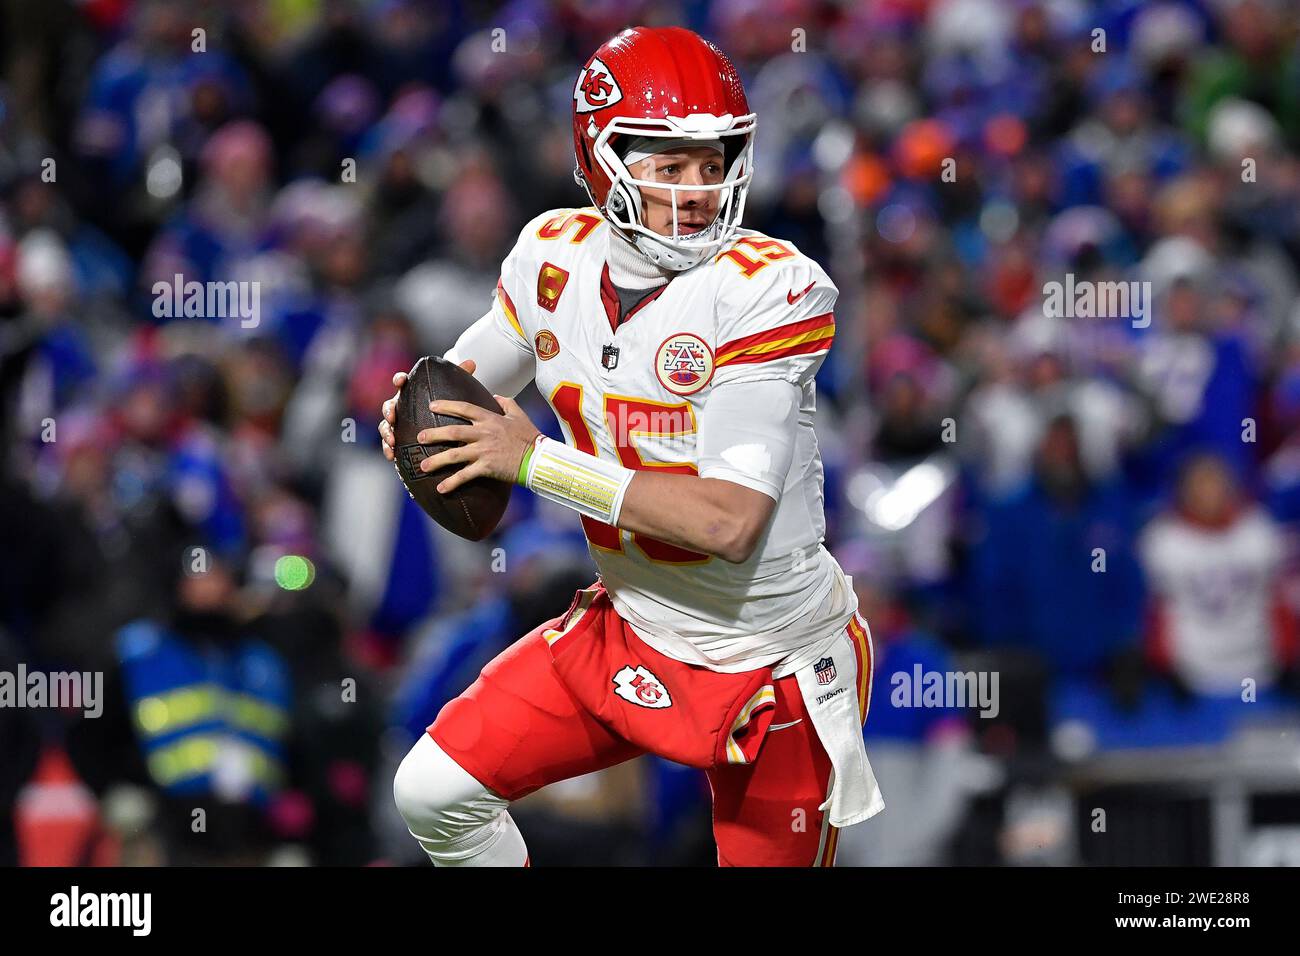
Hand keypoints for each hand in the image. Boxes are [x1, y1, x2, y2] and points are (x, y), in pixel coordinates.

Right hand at [378, 359, 476, 462]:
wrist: (437, 426)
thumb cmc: (442, 405)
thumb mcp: (450, 392)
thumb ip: (458, 376)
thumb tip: (471, 362)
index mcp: (410, 393)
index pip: (401, 382)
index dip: (399, 379)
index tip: (401, 380)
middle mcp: (400, 406)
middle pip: (388, 405)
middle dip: (388, 411)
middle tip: (392, 417)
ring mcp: (396, 424)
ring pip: (385, 426)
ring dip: (386, 432)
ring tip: (392, 441)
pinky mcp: (396, 439)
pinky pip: (388, 444)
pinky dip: (388, 449)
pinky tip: (392, 456)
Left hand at [415, 394, 541, 493]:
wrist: (539, 458)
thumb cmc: (531, 437)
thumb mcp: (519, 415)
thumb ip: (506, 403)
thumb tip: (496, 395)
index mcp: (490, 419)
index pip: (464, 408)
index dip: (447, 405)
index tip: (432, 405)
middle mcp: (484, 433)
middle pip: (453, 432)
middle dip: (433, 434)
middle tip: (419, 437)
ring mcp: (484, 451)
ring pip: (454, 455)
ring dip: (436, 461)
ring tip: (422, 466)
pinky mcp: (486, 467)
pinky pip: (465, 476)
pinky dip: (452, 483)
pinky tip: (440, 489)